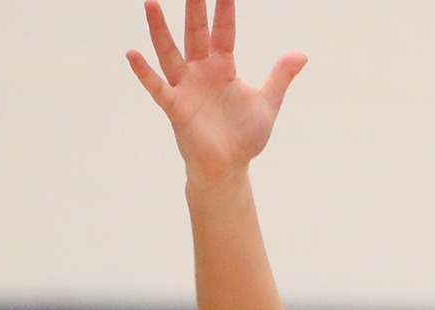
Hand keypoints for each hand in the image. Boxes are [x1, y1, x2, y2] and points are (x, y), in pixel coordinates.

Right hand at [126, 0, 307, 185]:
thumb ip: (280, 76)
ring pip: (170, 52)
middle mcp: (201, 72)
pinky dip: (144, 72)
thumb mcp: (267, 102)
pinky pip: (157, 87)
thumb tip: (301, 54)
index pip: (223, 31)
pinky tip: (132, 54)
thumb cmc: (244, 136)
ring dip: (160, 29)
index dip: (224, 9)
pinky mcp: (176, 108)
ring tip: (151, 3)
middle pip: (195, 33)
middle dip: (193, 8)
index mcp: (222, 67)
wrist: (228, 167)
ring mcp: (186, 88)